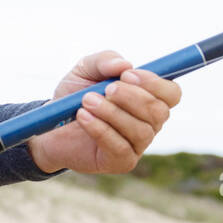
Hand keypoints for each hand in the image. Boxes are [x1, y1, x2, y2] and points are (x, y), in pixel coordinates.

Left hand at [26, 50, 180, 174]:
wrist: (50, 126)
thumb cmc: (75, 96)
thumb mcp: (85, 70)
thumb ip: (105, 61)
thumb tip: (125, 65)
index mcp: (148, 99)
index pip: (171, 93)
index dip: (155, 83)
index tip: (127, 75)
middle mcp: (149, 123)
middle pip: (159, 112)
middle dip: (132, 97)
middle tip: (106, 88)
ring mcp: (137, 144)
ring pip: (140, 130)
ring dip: (112, 112)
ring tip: (86, 101)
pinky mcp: (121, 162)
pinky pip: (120, 147)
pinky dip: (101, 129)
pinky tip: (83, 117)